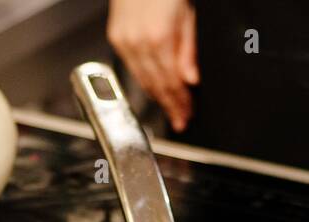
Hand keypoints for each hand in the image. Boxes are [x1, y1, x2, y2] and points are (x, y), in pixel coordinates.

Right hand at [107, 0, 198, 131]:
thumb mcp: (188, 13)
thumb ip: (190, 48)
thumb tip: (191, 79)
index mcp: (159, 38)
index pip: (172, 82)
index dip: (181, 102)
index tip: (187, 115)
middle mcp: (138, 43)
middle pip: (156, 85)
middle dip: (170, 105)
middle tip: (181, 120)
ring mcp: (124, 41)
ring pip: (142, 80)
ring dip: (157, 97)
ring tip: (170, 110)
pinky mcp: (117, 38)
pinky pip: (132, 68)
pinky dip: (145, 80)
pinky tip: (154, 87)